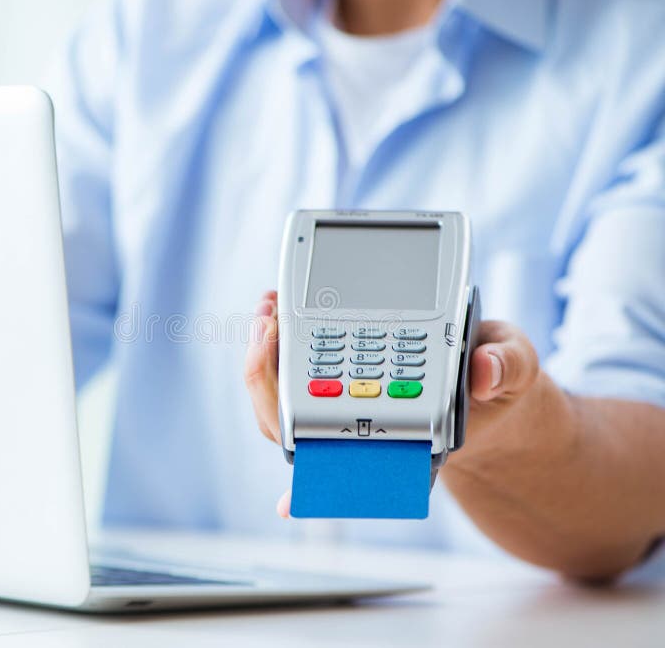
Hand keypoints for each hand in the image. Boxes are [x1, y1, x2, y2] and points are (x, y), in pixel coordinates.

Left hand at [243, 290, 540, 516]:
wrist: (487, 383)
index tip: (293, 470)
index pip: (351, 461)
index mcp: (404, 438)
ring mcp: (347, 406)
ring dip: (267, 356)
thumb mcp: (514, 367)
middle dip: (270, 377)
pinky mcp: (338, 381)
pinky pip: (295, 373)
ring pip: (286, 399)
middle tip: (267, 325)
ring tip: (268, 308)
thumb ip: (506, 367)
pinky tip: (278, 310)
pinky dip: (281, 343)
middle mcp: (366, 428)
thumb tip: (485, 372)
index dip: (314, 473)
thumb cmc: (495, 383)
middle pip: (297, 425)